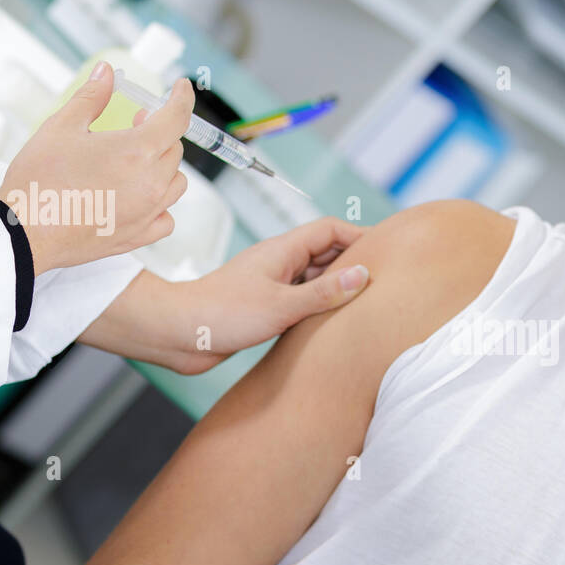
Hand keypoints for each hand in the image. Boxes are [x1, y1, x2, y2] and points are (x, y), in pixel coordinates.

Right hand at [0, 60, 191, 274]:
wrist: (25, 230)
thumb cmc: (39, 178)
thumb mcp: (62, 127)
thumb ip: (91, 97)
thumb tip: (106, 72)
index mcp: (136, 151)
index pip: (176, 118)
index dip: (181, 98)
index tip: (180, 88)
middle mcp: (151, 183)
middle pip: (173, 150)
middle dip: (159, 132)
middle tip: (134, 124)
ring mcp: (148, 212)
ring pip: (175, 183)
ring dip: (162, 166)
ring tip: (134, 160)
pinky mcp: (140, 236)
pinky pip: (166, 217)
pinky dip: (160, 204)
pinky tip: (140, 196)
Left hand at [171, 216, 370, 373]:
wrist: (179, 334)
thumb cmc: (222, 314)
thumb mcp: (282, 305)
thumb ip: (324, 292)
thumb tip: (363, 275)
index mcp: (282, 251)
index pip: (329, 230)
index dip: (359, 235)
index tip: (386, 249)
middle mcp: (279, 263)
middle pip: (325, 251)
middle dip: (353, 260)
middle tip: (384, 276)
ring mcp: (272, 284)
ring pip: (314, 277)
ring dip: (337, 285)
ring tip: (366, 300)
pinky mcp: (265, 306)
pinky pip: (302, 299)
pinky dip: (321, 305)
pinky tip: (333, 322)